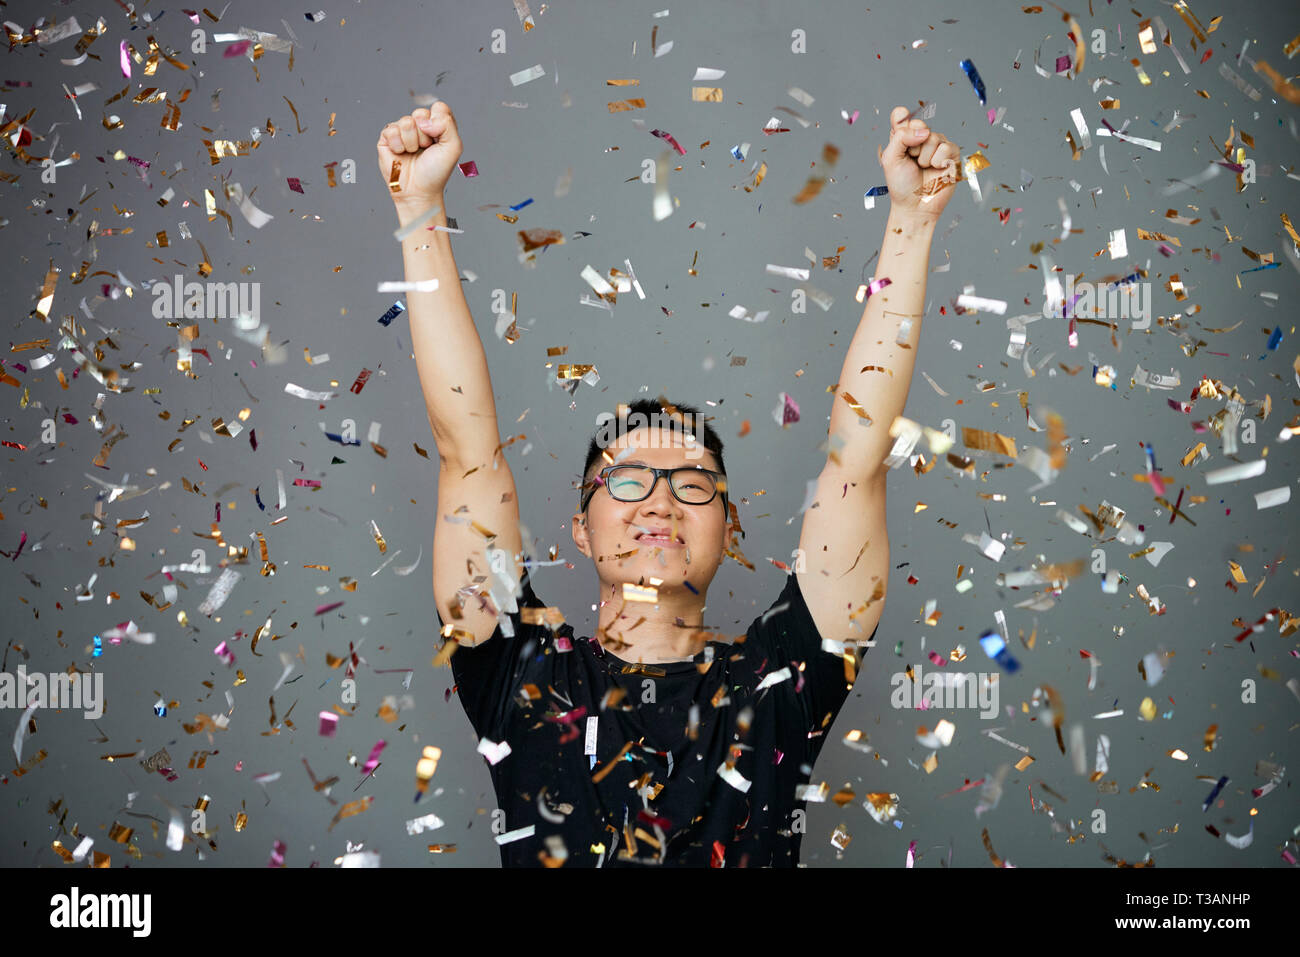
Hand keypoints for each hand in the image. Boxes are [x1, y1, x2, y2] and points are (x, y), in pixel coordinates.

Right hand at [377, 102, 463, 214]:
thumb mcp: (453, 147)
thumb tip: (425, 120)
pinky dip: (398, 145)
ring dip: (412, 142)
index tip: (439, 140)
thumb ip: (447, 124)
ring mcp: (403, 131)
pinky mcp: (387, 138)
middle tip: (425, 149)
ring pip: (406, 122)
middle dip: (425, 134)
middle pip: (421, 113)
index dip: (438, 122)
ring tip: (413, 153)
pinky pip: (391, 129)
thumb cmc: (436, 172)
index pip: (438, 108)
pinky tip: (401, 154)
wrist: (418, 191)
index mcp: (437, 126)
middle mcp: (420, 126)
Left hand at [877, 106, 960, 222]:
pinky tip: (936, 170)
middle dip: (913, 145)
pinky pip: (947, 147)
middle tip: (911, 160)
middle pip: (919, 123)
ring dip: (925, 157)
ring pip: (934, 137)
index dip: (901, 120)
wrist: (915, 206)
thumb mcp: (891, 159)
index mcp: (903, 138)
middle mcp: (920, 138)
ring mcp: (936, 146)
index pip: (901, 115)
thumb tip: (924, 131)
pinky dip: (939, 161)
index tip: (899, 133)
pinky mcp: (951, 155)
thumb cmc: (901, 185)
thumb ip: (900, 137)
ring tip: (923, 168)